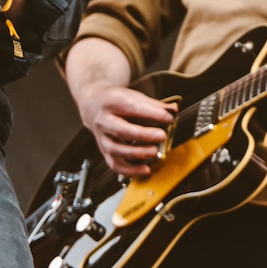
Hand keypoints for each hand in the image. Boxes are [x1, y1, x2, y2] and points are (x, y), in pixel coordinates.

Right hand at [65, 38, 174, 178]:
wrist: (93, 104)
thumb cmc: (117, 102)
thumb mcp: (134, 97)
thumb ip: (154, 105)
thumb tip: (173, 110)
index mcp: (112, 102)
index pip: (132, 108)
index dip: (152, 114)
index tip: (169, 118)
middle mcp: (103, 121)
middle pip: (122, 130)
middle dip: (143, 135)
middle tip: (162, 135)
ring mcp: (102, 138)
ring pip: (117, 150)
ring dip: (137, 153)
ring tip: (154, 152)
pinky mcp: (104, 152)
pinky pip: (115, 165)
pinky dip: (130, 170)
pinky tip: (145, 169)